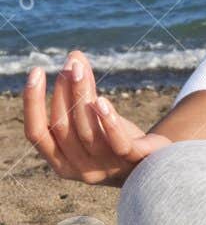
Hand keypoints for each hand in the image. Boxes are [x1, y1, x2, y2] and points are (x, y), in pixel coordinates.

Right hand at [23, 48, 172, 185]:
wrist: (154, 166)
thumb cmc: (115, 139)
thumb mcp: (95, 116)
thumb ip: (83, 90)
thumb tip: (74, 56)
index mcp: (60, 160)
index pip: (36, 134)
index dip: (32, 103)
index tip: (36, 71)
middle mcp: (78, 168)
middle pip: (63, 127)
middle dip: (63, 91)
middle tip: (71, 64)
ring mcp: (105, 168)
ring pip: (87, 131)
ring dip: (81, 95)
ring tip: (80, 69)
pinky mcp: (132, 161)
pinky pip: (118, 143)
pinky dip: (109, 122)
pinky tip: (103, 100)